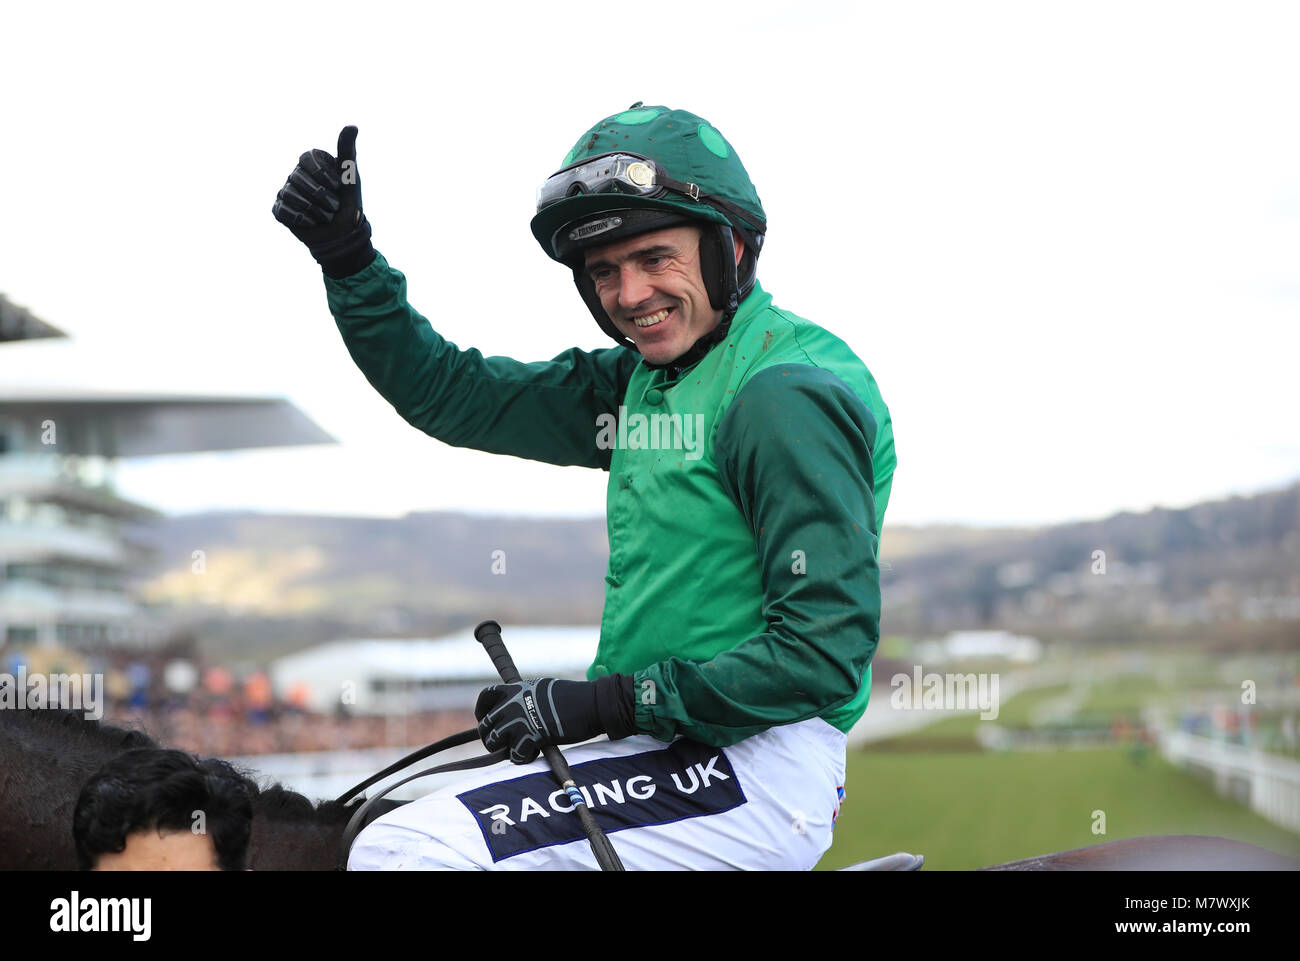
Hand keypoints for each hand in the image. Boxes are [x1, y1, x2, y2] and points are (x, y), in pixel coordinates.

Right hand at [272, 125, 374, 277]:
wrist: (343, 236)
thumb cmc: (349, 206)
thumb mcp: (351, 178)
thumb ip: (348, 152)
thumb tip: (352, 126)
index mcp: (312, 163)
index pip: (306, 159)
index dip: (323, 175)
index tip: (338, 186)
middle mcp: (296, 174)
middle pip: (297, 177)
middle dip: (320, 196)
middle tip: (334, 207)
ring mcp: (286, 191)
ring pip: (289, 194)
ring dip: (314, 210)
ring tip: (326, 216)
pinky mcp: (280, 210)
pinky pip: (282, 210)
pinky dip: (301, 219)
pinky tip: (311, 222)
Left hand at [475, 675, 635, 764]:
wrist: (591, 704)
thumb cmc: (574, 698)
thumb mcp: (543, 690)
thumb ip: (525, 699)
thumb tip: (516, 711)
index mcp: (516, 688)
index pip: (486, 696)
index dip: (482, 711)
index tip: (487, 720)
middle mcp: (513, 703)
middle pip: (485, 726)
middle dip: (493, 739)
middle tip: (508, 744)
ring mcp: (520, 719)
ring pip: (493, 742)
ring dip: (507, 750)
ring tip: (523, 749)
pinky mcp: (531, 736)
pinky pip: (515, 756)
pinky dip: (524, 759)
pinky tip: (536, 752)